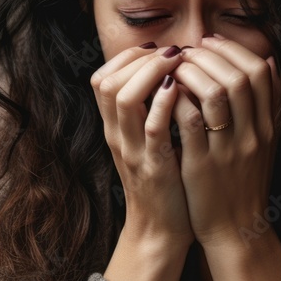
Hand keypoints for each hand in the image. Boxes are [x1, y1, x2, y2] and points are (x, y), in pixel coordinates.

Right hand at [90, 44, 193, 250]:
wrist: (161, 231)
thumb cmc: (163, 182)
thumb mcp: (147, 143)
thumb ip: (149, 112)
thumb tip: (166, 73)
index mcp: (114, 129)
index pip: (101, 79)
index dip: (126, 57)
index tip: (155, 49)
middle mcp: (117, 137)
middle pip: (107, 82)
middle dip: (138, 59)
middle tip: (170, 51)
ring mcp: (133, 151)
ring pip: (124, 97)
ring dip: (150, 72)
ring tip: (176, 61)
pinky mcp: (154, 166)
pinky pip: (152, 127)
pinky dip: (163, 103)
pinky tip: (179, 89)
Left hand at [169, 35, 280, 248]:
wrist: (235, 229)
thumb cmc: (243, 181)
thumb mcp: (264, 142)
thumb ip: (267, 104)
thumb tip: (269, 61)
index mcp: (267, 127)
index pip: (260, 72)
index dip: (233, 50)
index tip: (210, 41)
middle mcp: (252, 135)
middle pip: (239, 77)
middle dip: (210, 55)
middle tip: (187, 50)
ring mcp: (227, 150)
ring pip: (216, 93)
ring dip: (192, 73)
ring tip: (174, 67)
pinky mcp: (202, 165)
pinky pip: (189, 121)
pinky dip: (176, 101)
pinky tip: (164, 94)